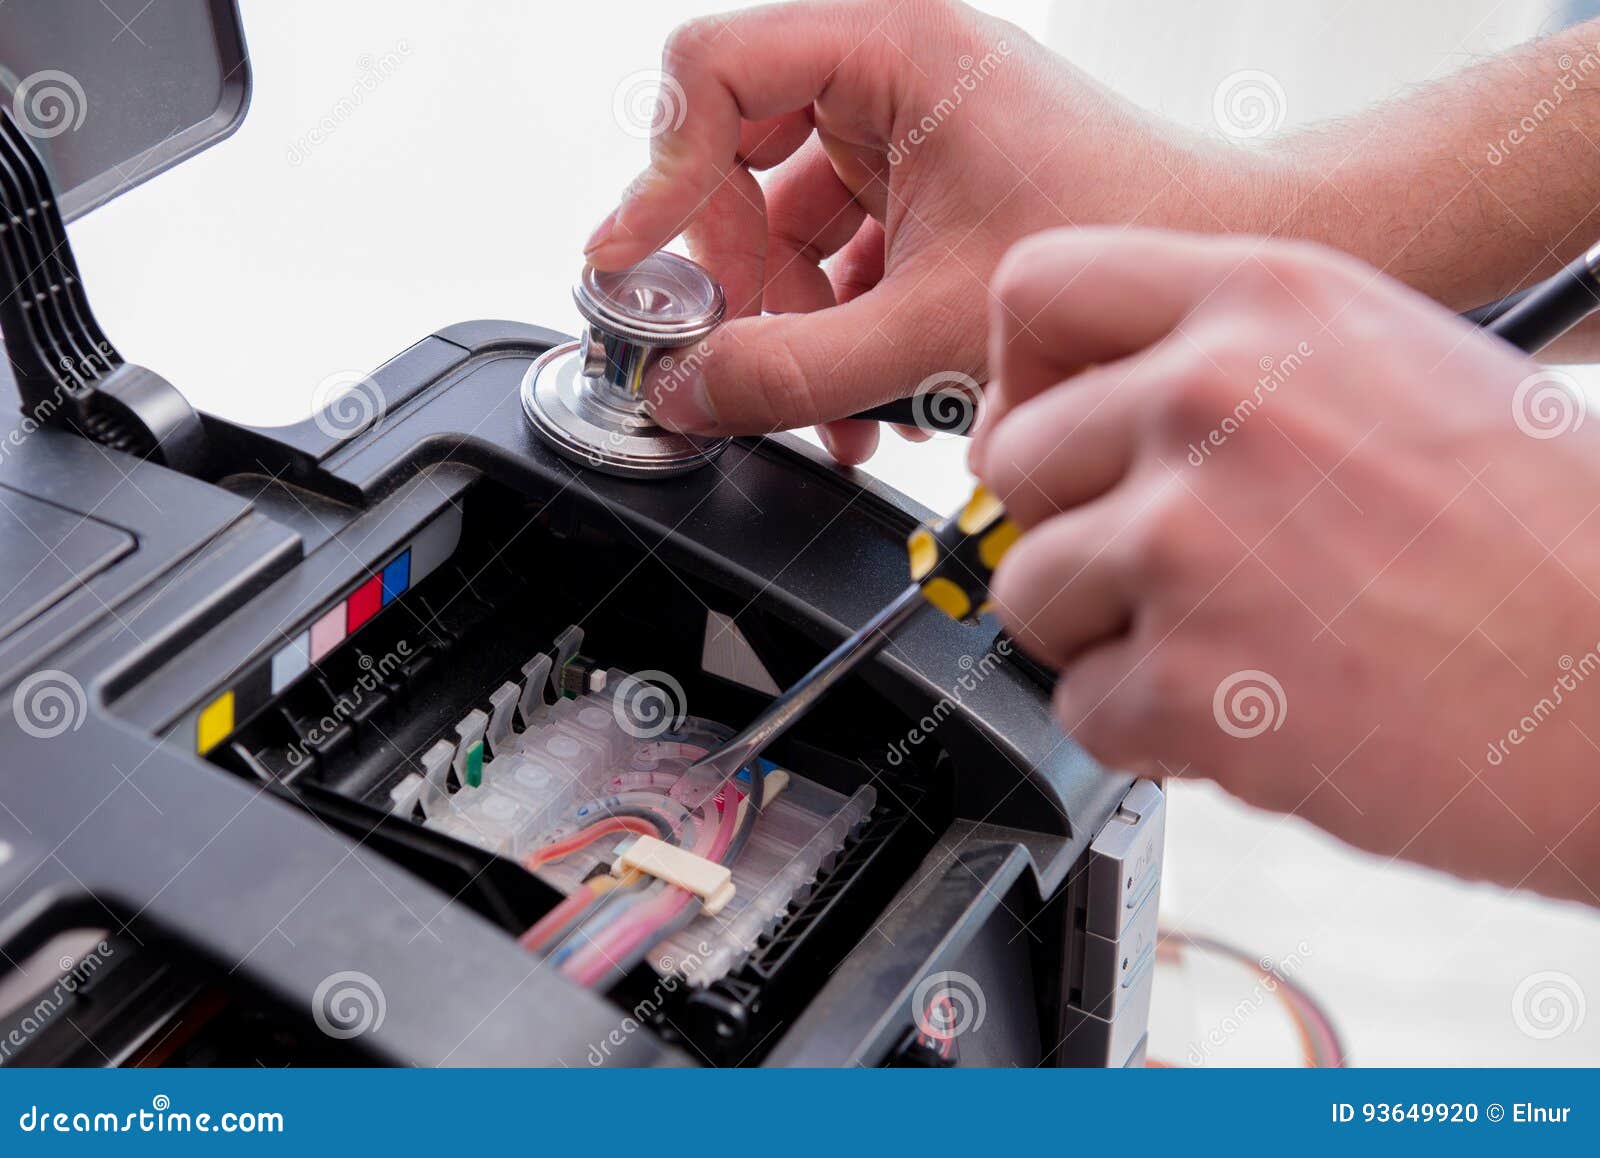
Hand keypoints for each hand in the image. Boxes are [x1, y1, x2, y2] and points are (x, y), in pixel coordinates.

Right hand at [585, 0, 1279, 462]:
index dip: (658, 171)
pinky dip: (834, 328)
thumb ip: (788, 370)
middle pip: (736, 159)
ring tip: (822, 408)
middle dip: (735, 277)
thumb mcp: (927, 327)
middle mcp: (892, 76)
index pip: (712, 72)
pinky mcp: (926, 190)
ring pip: (785, 223)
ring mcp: (908, 134)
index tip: (632, 264)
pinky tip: (861, 402)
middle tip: (733, 357)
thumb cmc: (1119, 243)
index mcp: (893, 51)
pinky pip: (837, 253)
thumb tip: (684, 395)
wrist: (1223, 260)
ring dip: (788, 323)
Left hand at [978, 227, 1599, 903]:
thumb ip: (1230, 365)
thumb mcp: (1389, 367)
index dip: (1029, 376)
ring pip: (1027, 590)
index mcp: (1265, 302)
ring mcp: (1190, 540)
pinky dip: (1147, 731)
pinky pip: (1081, 707)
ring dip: (1103, 636)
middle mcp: (1213, 400)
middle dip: (1069, 529)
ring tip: (1224, 643)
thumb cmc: (1542, 542)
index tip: (1064, 435)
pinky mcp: (1190, 681)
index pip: (1035, 289)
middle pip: (1011, 460)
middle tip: (1159, 571)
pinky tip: (1251, 711)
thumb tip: (1088, 407)